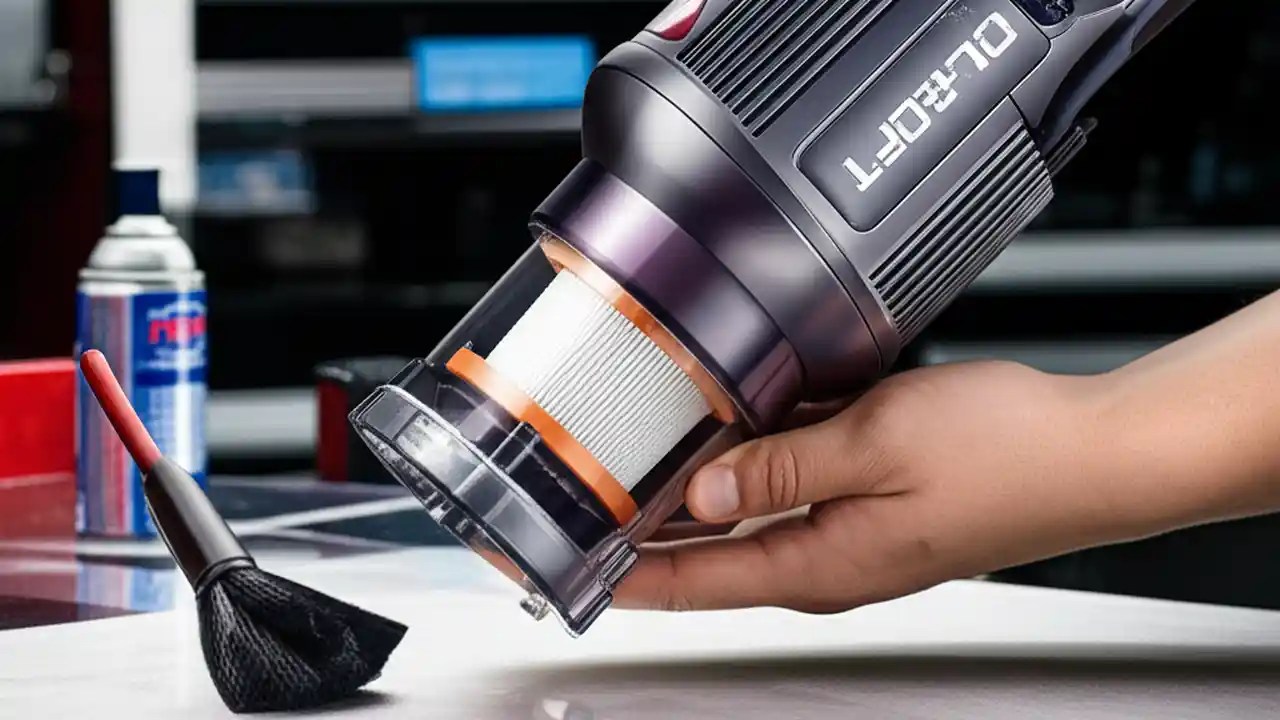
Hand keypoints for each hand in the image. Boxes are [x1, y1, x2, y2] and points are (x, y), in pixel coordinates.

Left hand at [613, 360, 1158, 613]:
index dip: (625, 574)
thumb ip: (779, 469)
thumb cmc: (1006, 455)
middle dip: (642, 532)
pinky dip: (749, 463)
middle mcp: (827, 555)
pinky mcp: (869, 496)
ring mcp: (849, 527)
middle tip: (584, 504)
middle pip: (709, 553)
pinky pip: (788, 482)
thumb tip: (701, 495)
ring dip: (692, 494)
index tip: (567, 563)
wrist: (1090, 452)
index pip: (693, 581)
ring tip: (633, 465)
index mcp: (819, 561)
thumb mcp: (874, 446)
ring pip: (746, 514)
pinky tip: (723, 430)